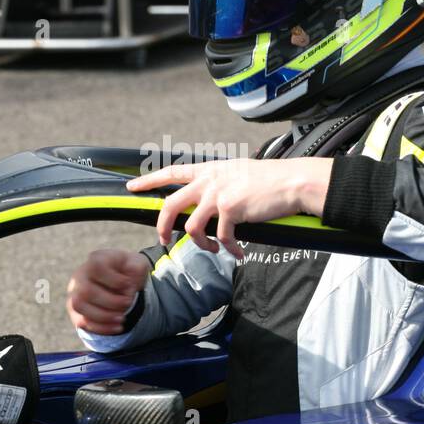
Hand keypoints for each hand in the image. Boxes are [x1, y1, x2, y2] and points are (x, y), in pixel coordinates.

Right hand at [66, 249, 150, 334]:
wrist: (118, 281)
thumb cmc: (128, 271)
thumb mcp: (137, 264)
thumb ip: (137, 269)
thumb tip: (130, 285)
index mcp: (96, 260)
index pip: (97, 267)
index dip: (115, 280)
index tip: (129, 284)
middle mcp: (80, 275)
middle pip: (86, 290)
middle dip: (111, 302)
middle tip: (128, 303)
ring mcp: (75, 293)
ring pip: (80, 306)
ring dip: (104, 316)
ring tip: (122, 318)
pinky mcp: (75, 311)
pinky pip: (81, 321)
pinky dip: (101, 327)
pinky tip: (117, 327)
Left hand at [127, 157, 331, 259]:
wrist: (291, 182)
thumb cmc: (268, 181)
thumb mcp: (236, 174)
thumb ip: (217, 184)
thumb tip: (204, 203)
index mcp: (209, 170)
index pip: (172, 171)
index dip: (150, 180)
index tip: (132, 187)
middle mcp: (209, 180)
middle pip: (171, 204)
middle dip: (161, 226)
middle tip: (162, 240)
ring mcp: (218, 194)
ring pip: (192, 227)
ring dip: (201, 245)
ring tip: (213, 249)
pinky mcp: (231, 209)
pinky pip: (221, 238)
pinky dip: (228, 250)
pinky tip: (239, 253)